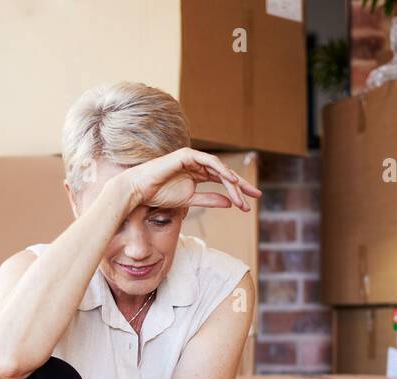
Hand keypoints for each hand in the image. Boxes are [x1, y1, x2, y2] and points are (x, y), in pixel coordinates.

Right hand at [120, 148, 260, 212]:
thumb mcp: (189, 201)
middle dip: (241, 186)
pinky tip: (230, 180)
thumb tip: (229, 203)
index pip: (222, 182)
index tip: (248, 206)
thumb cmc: (160, 195)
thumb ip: (209, 200)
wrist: (140, 191)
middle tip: (256, 196)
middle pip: (225, 174)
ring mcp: (192, 159)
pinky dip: (220, 169)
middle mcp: (197, 165)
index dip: (236, 192)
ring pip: (219, 169)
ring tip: (242, 193)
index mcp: (198, 175)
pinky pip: (208, 161)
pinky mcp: (186, 155)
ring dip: (231, 181)